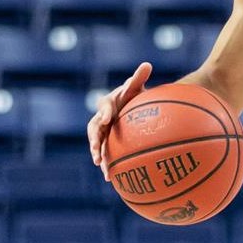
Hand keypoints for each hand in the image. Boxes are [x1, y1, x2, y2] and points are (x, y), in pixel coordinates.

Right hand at [87, 62, 152, 178]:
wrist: (132, 107)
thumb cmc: (135, 96)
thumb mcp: (136, 87)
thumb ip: (139, 77)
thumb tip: (147, 64)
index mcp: (108, 103)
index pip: (104, 106)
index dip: (105, 112)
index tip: (108, 119)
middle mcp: (102, 117)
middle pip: (95, 128)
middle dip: (94, 138)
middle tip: (96, 147)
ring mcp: (103, 131)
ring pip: (97, 142)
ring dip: (97, 152)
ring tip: (99, 164)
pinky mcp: (107, 142)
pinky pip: (104, 152)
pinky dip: (105, 164)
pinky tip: (109, 178)